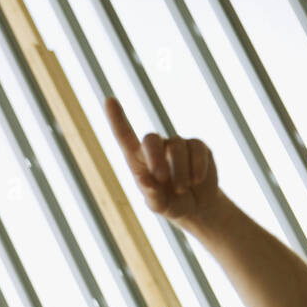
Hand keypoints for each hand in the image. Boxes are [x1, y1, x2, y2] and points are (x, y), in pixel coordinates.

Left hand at [105, 96, 219, 226]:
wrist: (197, 207)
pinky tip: (197, 181)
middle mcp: (156, 148)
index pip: (125, 137)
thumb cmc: (170, 204)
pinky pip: (197, 149)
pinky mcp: (198, 146)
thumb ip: (151, 195)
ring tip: (182, 190)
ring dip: (180, 172)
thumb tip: (145, 180)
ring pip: (177, 147)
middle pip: (151, 139)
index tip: (109, 100)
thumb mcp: (159, 205)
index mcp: (139, 161)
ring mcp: (177, 145)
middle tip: (160, 179)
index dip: (117, 119)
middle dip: (155, 158)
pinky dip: (197, 167)